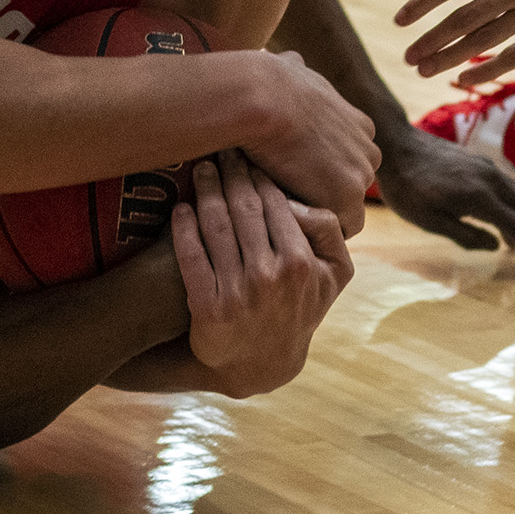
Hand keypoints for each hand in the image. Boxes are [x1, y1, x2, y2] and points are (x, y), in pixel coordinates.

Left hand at [172, 153, 354, 397]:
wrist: (264, 363)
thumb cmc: (299, 306)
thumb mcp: (334, 275)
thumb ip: (328, 231)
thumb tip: (298, 198)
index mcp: (305, 263)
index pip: (277, 204)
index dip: (259, 174)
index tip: (247, 151)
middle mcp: (272, 276)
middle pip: (244, 210)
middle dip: (231, 174)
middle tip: (219, 150)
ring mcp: (239, 293)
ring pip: (216, 227)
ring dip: (205, 191)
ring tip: (200, 169)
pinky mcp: (208, 309)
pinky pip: (191, 258)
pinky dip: (183, 228)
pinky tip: (180, 208)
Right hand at [243, 51, 378, 236]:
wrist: (262, 97)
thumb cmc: (268, 83)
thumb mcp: (291, 68)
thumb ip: (299, 71)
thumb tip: (289, 60)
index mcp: (359, 125)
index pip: (344, 162)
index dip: (316, 173)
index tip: (287, 174)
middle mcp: (369, 149)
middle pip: (346, 188)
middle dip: (318, 195)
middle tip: (280, 195)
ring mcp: (361, 173)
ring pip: (340, 210)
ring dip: (313, 211)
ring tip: (278, 205)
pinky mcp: (347, 195)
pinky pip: (332, 228)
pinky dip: (309, 227)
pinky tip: (281, 215)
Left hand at [377, 124, 514, 275]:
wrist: (394, 144)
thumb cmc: (405, 186)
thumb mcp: (427, 220)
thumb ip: (465, 235)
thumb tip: (498, 248)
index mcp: (480, 196)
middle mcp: (493, 179)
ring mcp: (490, 170)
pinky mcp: (484, 166)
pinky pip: (513, 192)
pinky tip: (510, 232)